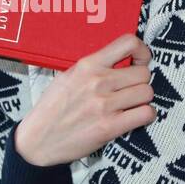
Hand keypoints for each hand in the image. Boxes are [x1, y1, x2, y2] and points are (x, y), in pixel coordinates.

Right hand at [15, 33, 154, 166]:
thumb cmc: (52, 109)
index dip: (142, 51)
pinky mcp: (109, 127)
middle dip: (140, 82)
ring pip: (147, 93)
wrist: (37, 140)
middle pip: (144, 73)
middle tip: (130, 90)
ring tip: (130, 105)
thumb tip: (119, 61)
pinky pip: (146, 114)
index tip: (139, 61)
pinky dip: (144, 116)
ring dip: (142, 100)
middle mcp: (98, 81)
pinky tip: (133, 117)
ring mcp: (104, 105)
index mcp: (87, 65)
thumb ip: (93, 67)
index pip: (128, 42)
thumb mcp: (67, 76)